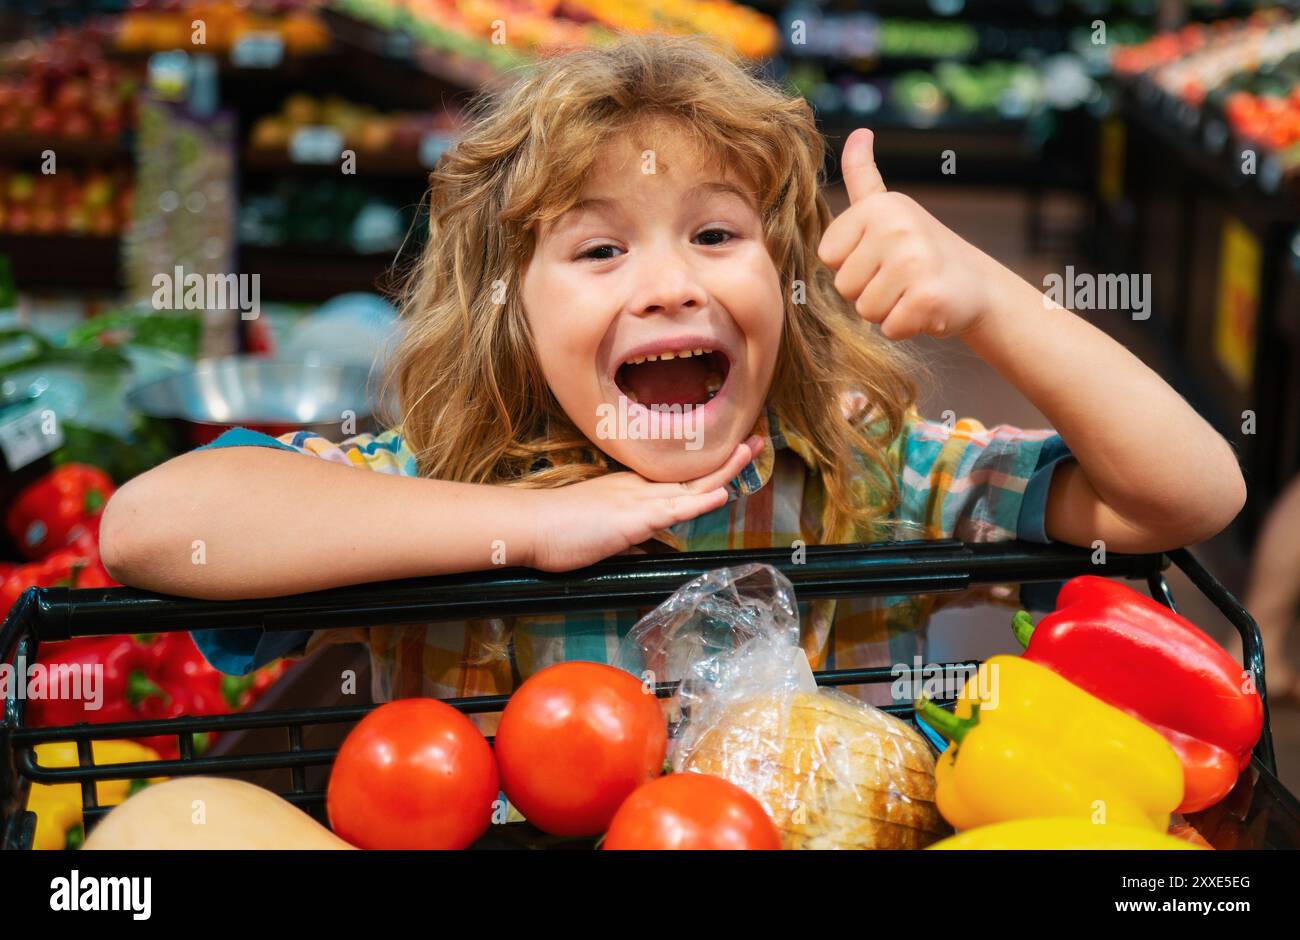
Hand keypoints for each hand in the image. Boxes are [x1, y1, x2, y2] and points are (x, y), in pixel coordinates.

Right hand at [524, 435, 763, 572]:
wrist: (529, 526)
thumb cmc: (556, 530)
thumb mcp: (599, 531)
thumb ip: (624, 534)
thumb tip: (642, 543)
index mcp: (630, 488)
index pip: (677, 479)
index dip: (706, 468)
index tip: (728, 455)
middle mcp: (638, 488)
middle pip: (691, 473)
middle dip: (726, 459)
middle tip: (754, 441)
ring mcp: (636, 501)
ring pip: (690, 485)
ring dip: (724, 471)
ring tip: (749, 453)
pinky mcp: (631, 519)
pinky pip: (673, 510)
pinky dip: (700, 502)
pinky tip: (722, 494)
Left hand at [817, 128, 999, 340]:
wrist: (979, 285)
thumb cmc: (921, 251)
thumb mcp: (889, 209)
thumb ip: (863, 176)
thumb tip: (859, 132)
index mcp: (879, 206)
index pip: (828, 256)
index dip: (852, 264)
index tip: (882, 255)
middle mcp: (896, 228)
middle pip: (844, 286)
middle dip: (869, 291)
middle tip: (902, 277)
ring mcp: (913, 262)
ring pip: (865, 310)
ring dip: (888, 310)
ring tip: (913, 291)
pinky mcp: (927, 298)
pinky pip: (889, 328)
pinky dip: (906, 327)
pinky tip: (926, 308)